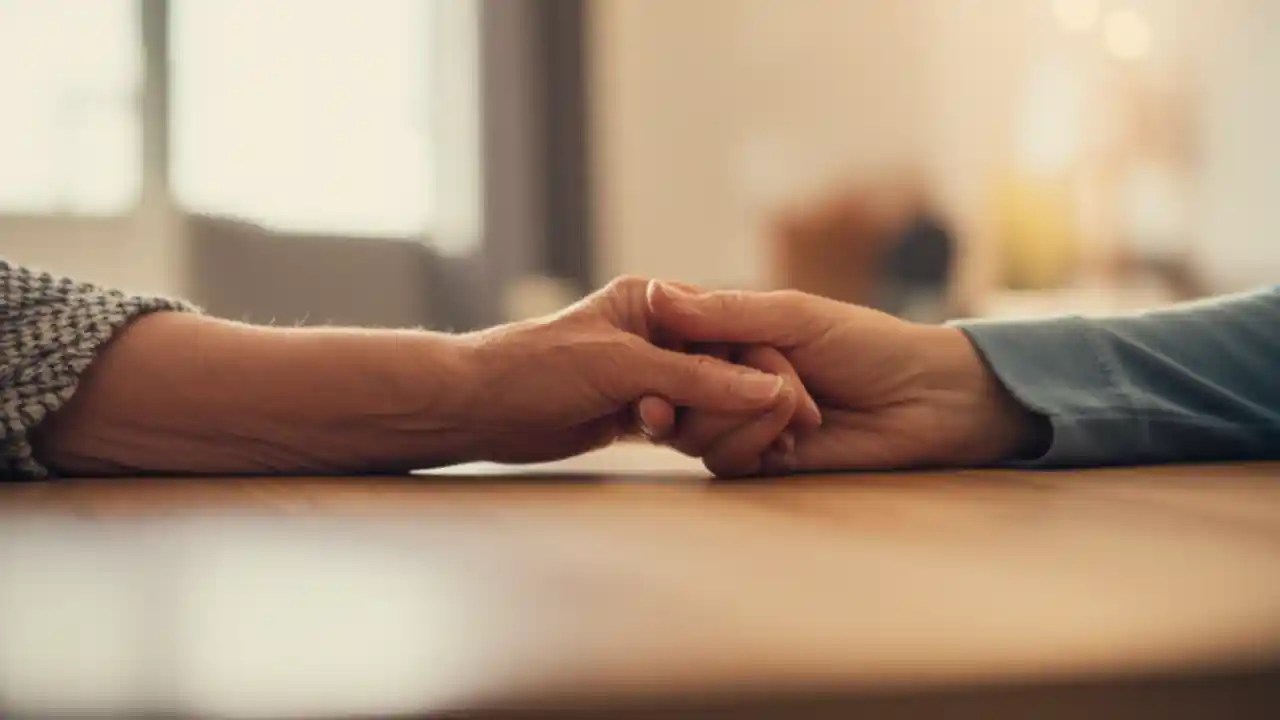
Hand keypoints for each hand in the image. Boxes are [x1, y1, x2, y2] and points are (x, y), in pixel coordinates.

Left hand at [447, 276, 794, 463]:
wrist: (473, 406)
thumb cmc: (538, 368)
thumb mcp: (625, 368)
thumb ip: (698, 379)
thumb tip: (768, 391)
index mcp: (651, 302)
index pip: (728, 330)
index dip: (765, 367)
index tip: (800, 403)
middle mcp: (651, 333)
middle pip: (721, 366)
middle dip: (751, 401)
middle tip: (787, 436)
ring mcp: (640, 374)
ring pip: (701, 399)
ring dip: (724, 424)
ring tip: (762, 450)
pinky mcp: (627, 411)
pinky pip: (678, 424)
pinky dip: (697, 439)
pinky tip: (722, 455)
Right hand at [644, 282, 1047, 474]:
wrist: (925, 402)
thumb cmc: (869, 344)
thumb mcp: (795, 317)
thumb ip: (725, 313)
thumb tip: (654, 293)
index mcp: (732, 334)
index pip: (670, 344)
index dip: (664, 357)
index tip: (663, 364)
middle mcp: (728, 378)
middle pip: (675, 392)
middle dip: (719, 388)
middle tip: (774, 383)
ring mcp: (741, 422)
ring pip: (693, 430)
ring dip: (745, 417)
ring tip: (800, 409)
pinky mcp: (759, 462)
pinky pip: (723, 461)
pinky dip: (755, 444)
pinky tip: (796, 439)